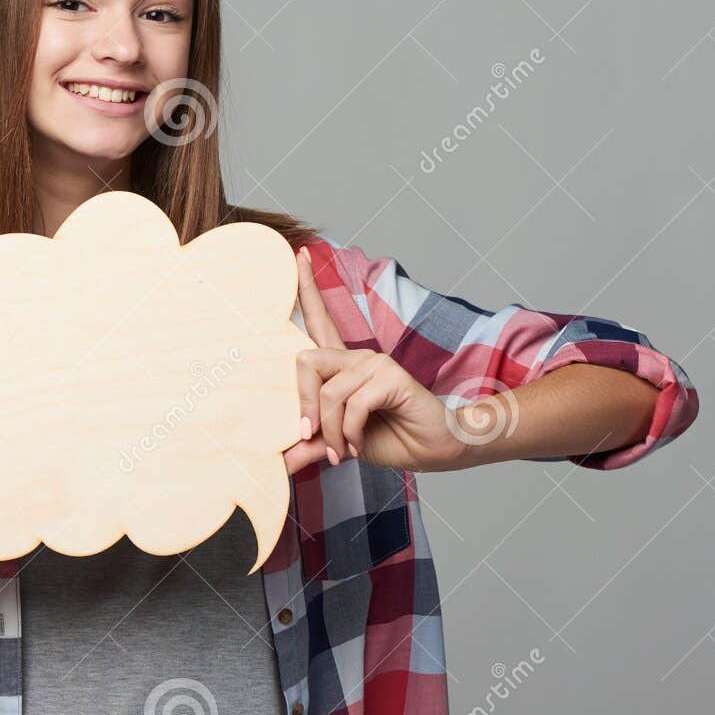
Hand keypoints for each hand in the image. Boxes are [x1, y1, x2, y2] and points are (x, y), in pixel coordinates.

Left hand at [281, 246, 470, 473]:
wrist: (434, 449)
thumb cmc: (389, 438)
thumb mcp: (339, 442)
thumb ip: (313, 444)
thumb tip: (281, 461)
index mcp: (343, 365)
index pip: (320, 318)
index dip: (307, 287)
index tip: (298, 253)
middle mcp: (357, 357)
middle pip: (305, 362)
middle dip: (303, 405)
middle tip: (310, 436)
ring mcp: (376, 363)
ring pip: (329, 391)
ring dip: (330, 431)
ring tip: (342, 451)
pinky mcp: (392, 377)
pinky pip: (353, 404)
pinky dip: (349, 433)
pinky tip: (359, 445)